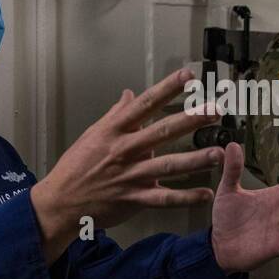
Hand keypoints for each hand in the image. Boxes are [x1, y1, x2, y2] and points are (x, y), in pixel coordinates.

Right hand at [30, 69, 228, 263]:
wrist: (60, 202)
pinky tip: (205, 193)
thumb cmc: (76, 167)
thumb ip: (116, 115)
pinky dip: (186, 198)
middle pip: (162, 131)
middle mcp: (124, 150)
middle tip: (215, 111)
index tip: (188, 76)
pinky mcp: (134, 199)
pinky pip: (165, 199)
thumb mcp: (93, 134)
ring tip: (219, 153)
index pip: (145, 105)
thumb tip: (130, 94)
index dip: (167, 89)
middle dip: (190, 120)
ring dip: (195, 160)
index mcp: (115, 131)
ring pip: (168, 165)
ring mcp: (131, 175)